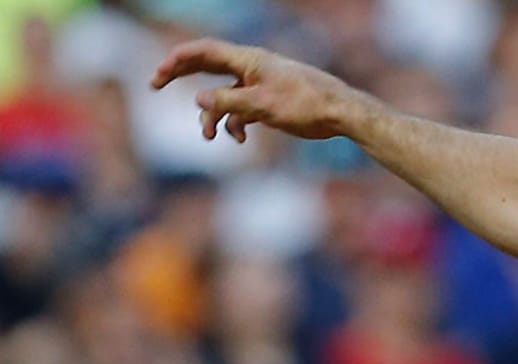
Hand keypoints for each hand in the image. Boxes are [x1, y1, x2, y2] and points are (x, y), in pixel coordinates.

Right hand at [151, 38, 369, 142]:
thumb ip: (229, 102)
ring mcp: (260, 85)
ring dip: (213, 115)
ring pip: (223, 96)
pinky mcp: (269, 103)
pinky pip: (241, 111)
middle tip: (156, 85)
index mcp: (249, 60)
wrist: (340, 114)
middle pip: (207, 67)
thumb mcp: (263, 105)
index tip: (158, 75)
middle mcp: (252, 69)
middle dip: (182, 77)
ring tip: (209, 135)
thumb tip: (197, 99)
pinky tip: (241, 138)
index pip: (204, 51)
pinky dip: (235, 124)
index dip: (177, 59)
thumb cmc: (306, 104)